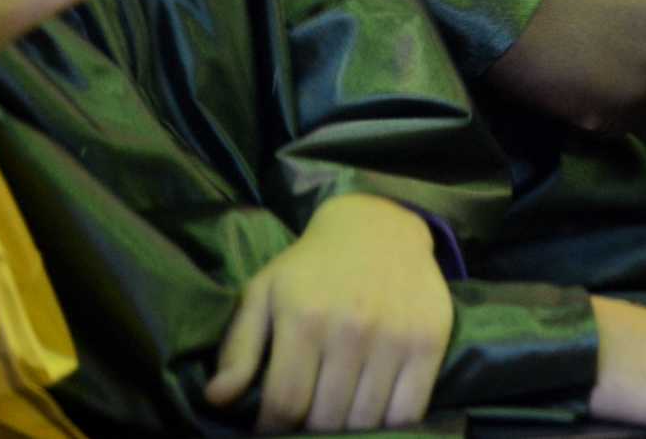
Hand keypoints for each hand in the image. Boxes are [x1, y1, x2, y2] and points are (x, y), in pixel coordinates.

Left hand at [205, 194, 452, 432]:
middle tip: (307, 421)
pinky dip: (390, 426)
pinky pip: (409, 412)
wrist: (378, 227)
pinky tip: (372, 413)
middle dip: (311, 431)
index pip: (286, 404)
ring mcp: (394, 336)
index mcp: (303, 316)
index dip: (273, 429)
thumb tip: (217, 398)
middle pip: (327, 420)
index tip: (271, 430)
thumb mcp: (265, 292)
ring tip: (336, 416)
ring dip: (348, 430)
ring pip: (366, 421)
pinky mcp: (429, 342)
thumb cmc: (311, 266)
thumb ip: (240, 347)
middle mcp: (350, 328)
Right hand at [485, 0, 645, 134]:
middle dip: (638, 63)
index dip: (641, 34)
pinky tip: (570, 100)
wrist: (499, 9)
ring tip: (577, 84)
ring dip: (621, 94)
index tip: (615, 41)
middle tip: (597, 65)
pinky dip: (600, 119)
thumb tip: (622, 19)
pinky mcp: (630, 105)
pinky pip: (622, 123)